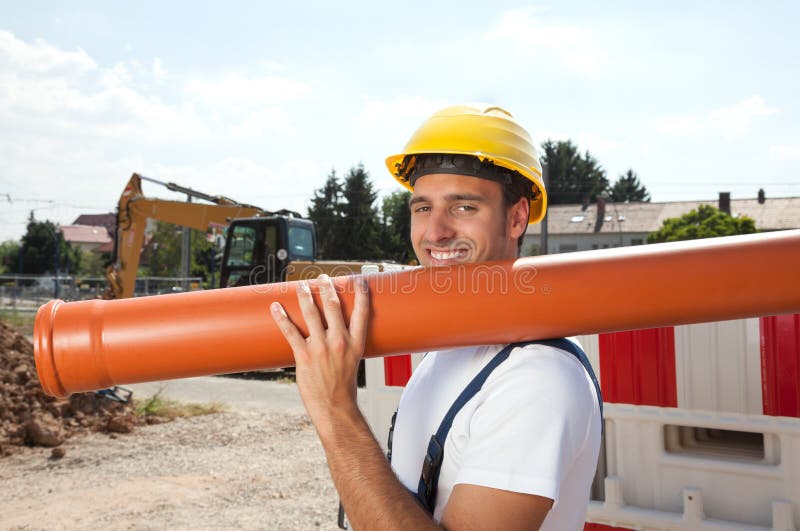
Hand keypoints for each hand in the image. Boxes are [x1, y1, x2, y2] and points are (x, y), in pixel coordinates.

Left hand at [270, 274, 368, 431]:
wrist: (335, 407)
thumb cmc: (343, 386)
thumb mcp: (353, 360)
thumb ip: (346, 344)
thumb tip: (337, 330)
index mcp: (355, 343)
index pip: (362, 312)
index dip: (361, 293)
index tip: (359, 279)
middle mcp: (339, 341)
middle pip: (333, 306)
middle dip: (326, 287)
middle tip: (322, 278)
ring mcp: (321, 348)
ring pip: (311, 313)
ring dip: (305, 296)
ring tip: (301, 285)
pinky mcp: (304, 356)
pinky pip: (291, 332)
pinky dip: (281, 317)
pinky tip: (276, 307)